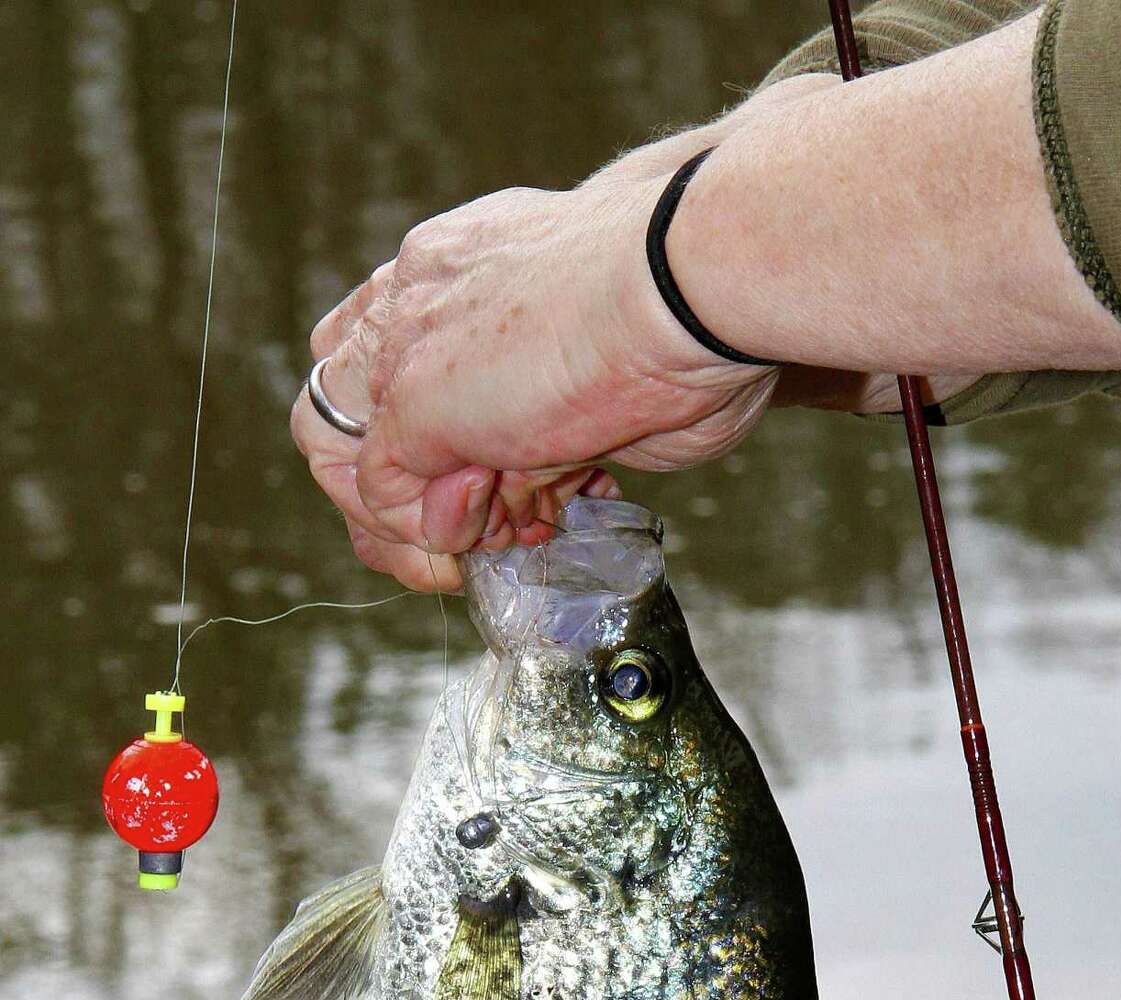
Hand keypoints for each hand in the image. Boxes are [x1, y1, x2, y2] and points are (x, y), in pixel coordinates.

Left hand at [290, 86, 837, 590]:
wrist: (689, 288)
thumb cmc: (691, 324)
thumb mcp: (599, 379)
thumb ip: (540, 427)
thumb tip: (512, 490)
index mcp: (473, 262)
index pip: (392, 345)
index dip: (421, 426)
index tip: (487, 476)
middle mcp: (428, 292)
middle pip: (352, 400)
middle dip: (409, 487)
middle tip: (482, 527)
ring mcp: (410, 343)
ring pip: (347, 453)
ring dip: (415, 522)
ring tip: (501, 532)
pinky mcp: (412, 402)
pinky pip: (381, 494)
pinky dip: (432, 535)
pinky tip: (505, 522)